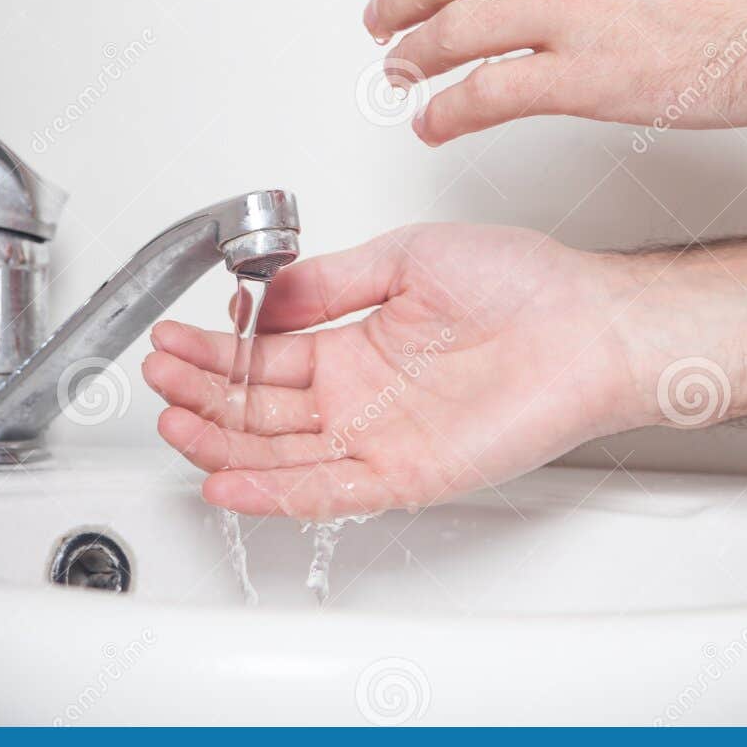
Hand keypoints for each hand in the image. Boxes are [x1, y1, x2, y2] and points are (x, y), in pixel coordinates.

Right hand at [141, 224, 649, 517]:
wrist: (589, 326)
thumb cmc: (522, 284)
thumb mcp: (406, 257)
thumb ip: (329, 282)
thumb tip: (266, 295)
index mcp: (356, 343)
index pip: (265, 354)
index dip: (214, 351)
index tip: (172, 339)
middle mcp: (361, 395)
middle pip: (259, 406)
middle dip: (202, 393)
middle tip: (157, 381)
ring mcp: (379, 438)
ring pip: (279, 451)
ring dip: (221, 441)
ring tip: (172, 423)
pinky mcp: (406, 474)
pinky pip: (327, 489)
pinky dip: (274, 490)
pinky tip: (227, 478)